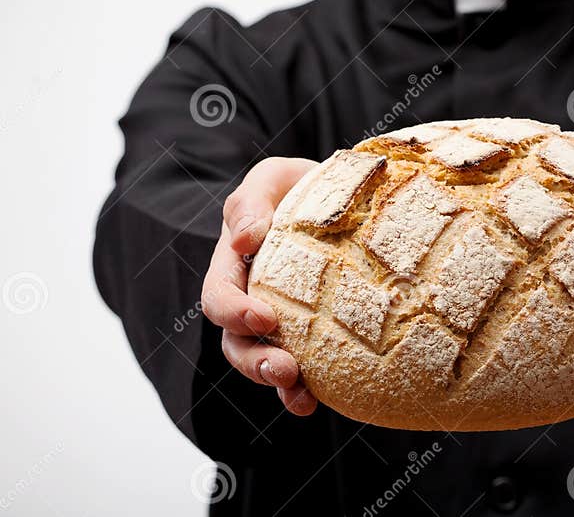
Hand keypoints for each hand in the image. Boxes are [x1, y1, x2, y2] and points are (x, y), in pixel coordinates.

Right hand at [201, 156, 319, 415]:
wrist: (345, 196)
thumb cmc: (303, 185)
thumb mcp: (275, 179)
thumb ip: (251, 202)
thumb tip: (242, 239)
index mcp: (235, 263)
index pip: (219, 295)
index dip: (235, 311)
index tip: (265, 317)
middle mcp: (251, 297)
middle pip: (236, 341)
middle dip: (254, 361)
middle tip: (285, 369)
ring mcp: (279, 320)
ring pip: (263, 362)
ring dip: (277, 383)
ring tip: (301, 397)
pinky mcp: (310, 334)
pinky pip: (303, 369)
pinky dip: (303, 389)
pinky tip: (319, 401)